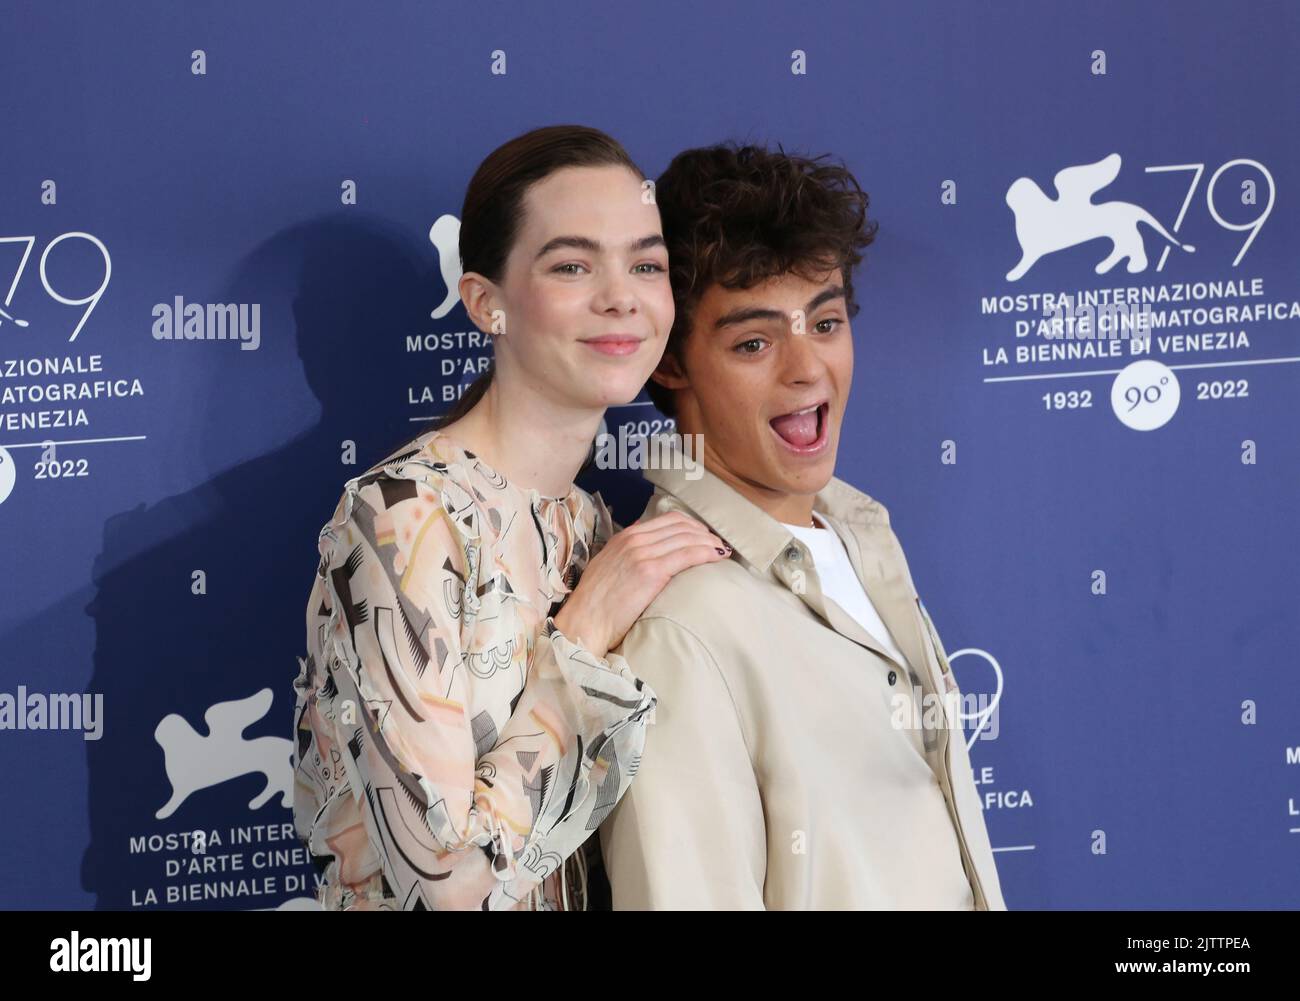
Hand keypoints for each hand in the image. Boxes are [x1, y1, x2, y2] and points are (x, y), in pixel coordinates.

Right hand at [552, 511, 730, 658]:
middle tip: (718, 546)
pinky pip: (687, 554)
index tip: (705, 537)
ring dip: (710, 543)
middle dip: (705, 534)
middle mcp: (634, 540)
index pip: (669, 519)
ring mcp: (642, 554)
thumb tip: (653, 557)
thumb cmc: (596, 605)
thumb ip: (629, 557)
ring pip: (687, 537)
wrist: (583, 623)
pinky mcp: (650, 572)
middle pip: (681, 525)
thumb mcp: (609, 568)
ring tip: (723, 553)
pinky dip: (706, 553)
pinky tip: (718, 557)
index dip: (693, 526)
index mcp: (624, 537)